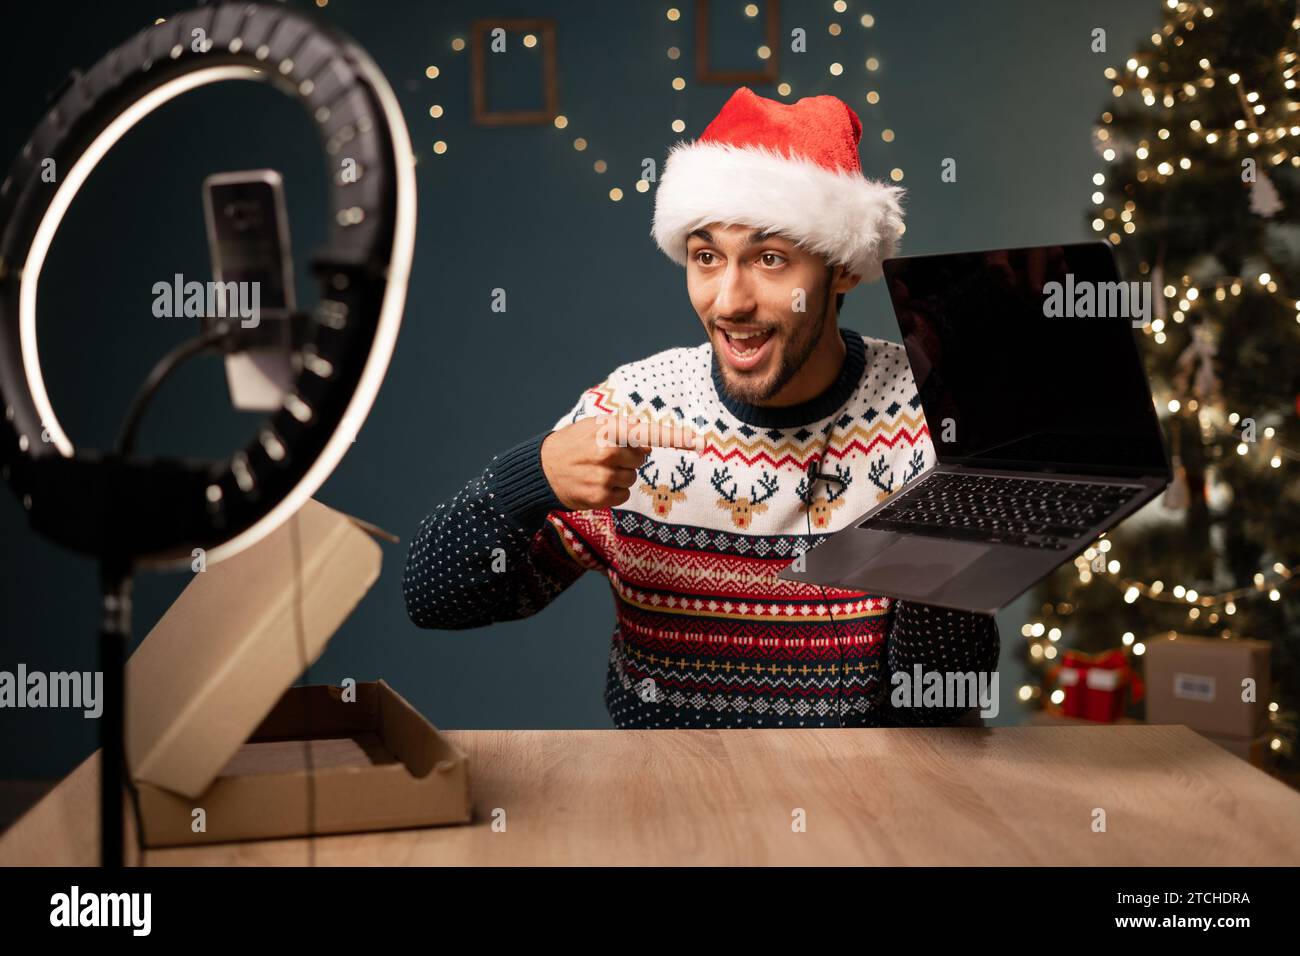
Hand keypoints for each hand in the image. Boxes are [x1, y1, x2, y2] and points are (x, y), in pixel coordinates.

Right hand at [540, 416, 703, 509]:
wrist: (540, 469)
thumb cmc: (572, 444)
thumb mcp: (594, 426)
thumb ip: (622, 428)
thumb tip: (647, 440)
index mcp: (609, 431)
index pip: (649, 434)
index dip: (677, 439)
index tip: (700, 443)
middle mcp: (608, 452)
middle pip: (641, 458)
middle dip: (628, 457)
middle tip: (604, 456)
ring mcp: (604, 476)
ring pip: (632, 478)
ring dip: (618, 475)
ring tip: (595, 470)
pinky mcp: (600, 497)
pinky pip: (623, 495)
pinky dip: (612, 491)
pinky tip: (594, 484)